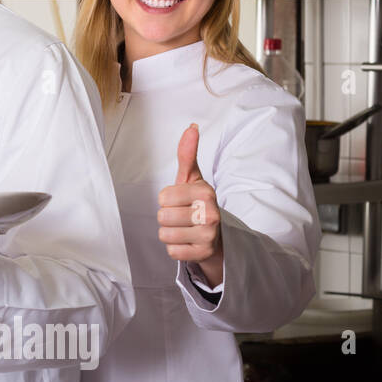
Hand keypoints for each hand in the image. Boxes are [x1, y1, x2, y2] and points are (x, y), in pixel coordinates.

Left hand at [157, 123, 223, 286]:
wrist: (218, 235)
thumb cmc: (197, 203)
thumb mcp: (191, 178)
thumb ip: (187, 154)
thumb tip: (191, 127)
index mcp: (205, 193)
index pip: (163, 197)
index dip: (166, 200)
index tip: (180, 201)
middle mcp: (211, 214)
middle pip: (163, 216)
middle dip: (167, 217)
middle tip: (183, 217)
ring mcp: (209, 236)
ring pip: (165, 235)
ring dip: (170, 233)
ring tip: (185, 229)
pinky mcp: (204, 254)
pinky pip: (172, 251)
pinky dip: (176, 248)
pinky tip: (188, 242)